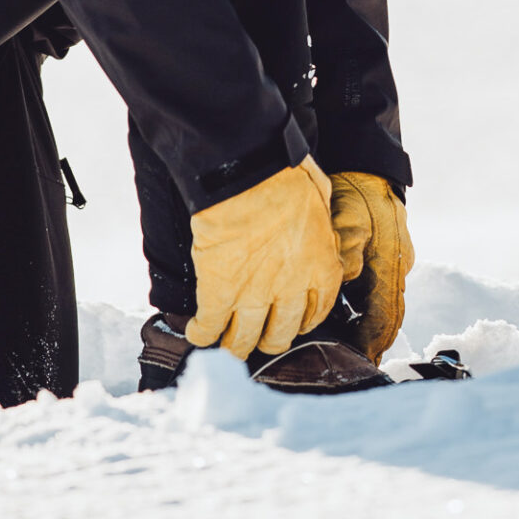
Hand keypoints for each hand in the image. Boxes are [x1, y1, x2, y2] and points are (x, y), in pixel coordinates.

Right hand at [186, 158, 342, 359]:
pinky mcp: (219, 294)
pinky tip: (197, 331)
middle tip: (260, 335)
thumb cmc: (285, 174)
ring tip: (227, 342)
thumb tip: (316, 215)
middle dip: (270, 339)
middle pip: (281, 335)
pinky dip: (201, 334)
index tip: (294, 320)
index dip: (303, 320)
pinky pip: (209, 328)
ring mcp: (253, 296)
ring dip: (235, 344)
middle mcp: (291, 290)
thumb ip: (319, 216)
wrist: (246, 175)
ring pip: (244, 340)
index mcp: (321, 267)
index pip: (317, 310)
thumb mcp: (320, 195)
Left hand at [329, 171, 413, 364]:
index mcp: (391, 263)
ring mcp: (395, 262)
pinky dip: (369, 310)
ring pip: (387, 305)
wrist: (367, 166)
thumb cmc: (354, 191)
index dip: (372, 341)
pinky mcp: (388, 256)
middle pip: (390, 316)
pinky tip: (350, 319)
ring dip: (373, 328)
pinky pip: (381, 292)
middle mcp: (398, 267)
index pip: (385, 315)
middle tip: (356, 366)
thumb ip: (347, 248)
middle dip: (375, 342)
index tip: (357, 362)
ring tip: (352, 350)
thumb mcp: (346, 217)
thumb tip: (350, 275)